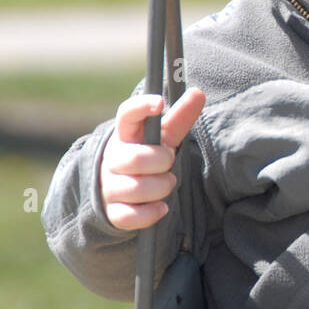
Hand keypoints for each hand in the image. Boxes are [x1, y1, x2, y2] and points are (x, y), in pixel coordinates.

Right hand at [101, 87, 205, 229]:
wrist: (120, 188)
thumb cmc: (147, 154)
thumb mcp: (162, 137)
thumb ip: (180, 117)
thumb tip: (198, 92)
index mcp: (125, 134)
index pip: (127, 115)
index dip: (141, 107)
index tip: (159, 103)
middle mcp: (112, 159)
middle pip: (136, 158)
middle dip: (161, 161)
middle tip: (169, 161)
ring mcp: (110, 186)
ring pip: (137, 188)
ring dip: (161, 186)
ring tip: (168, 182)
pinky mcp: (113, 212)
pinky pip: (131, 216)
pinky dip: (151, 213)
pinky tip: (162, 207)